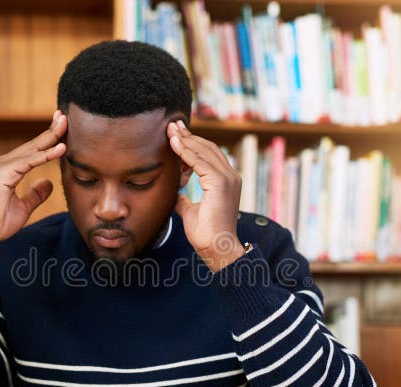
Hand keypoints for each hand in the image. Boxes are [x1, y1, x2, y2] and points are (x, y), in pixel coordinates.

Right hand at [0, 111, 66, 262]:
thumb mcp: (23, 207)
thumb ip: (36, 194)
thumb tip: (49, 182)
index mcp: (7, 169)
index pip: (32, 150)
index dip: (48, 139)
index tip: (62, 127)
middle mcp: (2, 163)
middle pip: (32, 144)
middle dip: (50, 130)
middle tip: (65, 116)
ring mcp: (0, 167)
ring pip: (31, 149)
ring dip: (50, 137)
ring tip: (65, 125)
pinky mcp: (2, 174)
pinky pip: (28, 162)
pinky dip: (45, 155)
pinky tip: (60, 148)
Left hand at [168, 121, 243, 271]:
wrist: (216, 248)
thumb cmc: (206, 234)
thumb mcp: (192, 212)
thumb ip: (185, 201)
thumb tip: (175, 196)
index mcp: (226, 181)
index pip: (208, 155)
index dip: (192, 144)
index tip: (177, 134)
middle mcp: (230, 176)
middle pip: (207, 148)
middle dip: (188, 136)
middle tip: (172, 125)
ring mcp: (227, 178)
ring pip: (204, 151)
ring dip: (185, 139)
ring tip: (170, 130)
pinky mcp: (220, 182)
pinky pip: (199, 162)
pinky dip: (185, 151)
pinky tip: (174, 144)